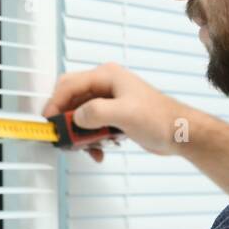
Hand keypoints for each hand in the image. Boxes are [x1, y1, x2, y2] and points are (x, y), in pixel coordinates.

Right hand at [42, 62, 192, 162]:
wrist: (179, 133)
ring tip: (85, 148)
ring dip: (79, 134)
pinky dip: (90, 140)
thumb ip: (95, 112)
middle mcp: (105, 86)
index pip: (69, 85)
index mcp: (106, 76)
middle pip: (71, 100)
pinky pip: (91, 127)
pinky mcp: (113, 117)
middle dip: (66, 120)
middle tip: (64, 137)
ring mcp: (109, 101)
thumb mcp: (124, 113)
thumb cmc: (159, 118)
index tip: (49, 121)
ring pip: (80, 116)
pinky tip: (98, 151)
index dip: (55, 102)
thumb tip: (76, 119)